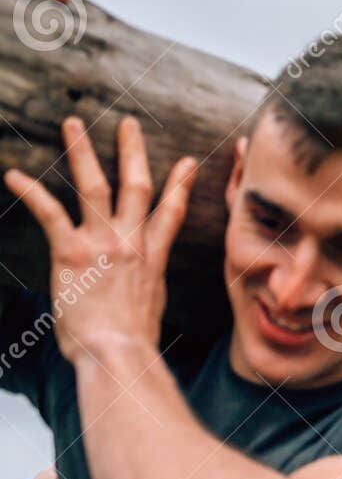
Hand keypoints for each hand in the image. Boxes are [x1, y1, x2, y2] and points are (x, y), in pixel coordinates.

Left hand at [3, 116, 197, 364]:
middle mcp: (132, 244)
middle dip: (132, 152)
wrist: (120, 355)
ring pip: (95, 187)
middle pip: (136, 186)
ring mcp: (103, 245)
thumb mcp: (148, 311)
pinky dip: (31, 192)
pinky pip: (50, 213)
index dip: (180, 184)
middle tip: (128, 123)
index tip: (187, 161)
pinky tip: (13, 174)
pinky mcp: (72, 253)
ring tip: (73, 124)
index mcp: (151, 259)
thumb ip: (141, 290)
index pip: (171, 213)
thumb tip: (132, 295)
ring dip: (83, 152)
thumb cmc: (131, 345)